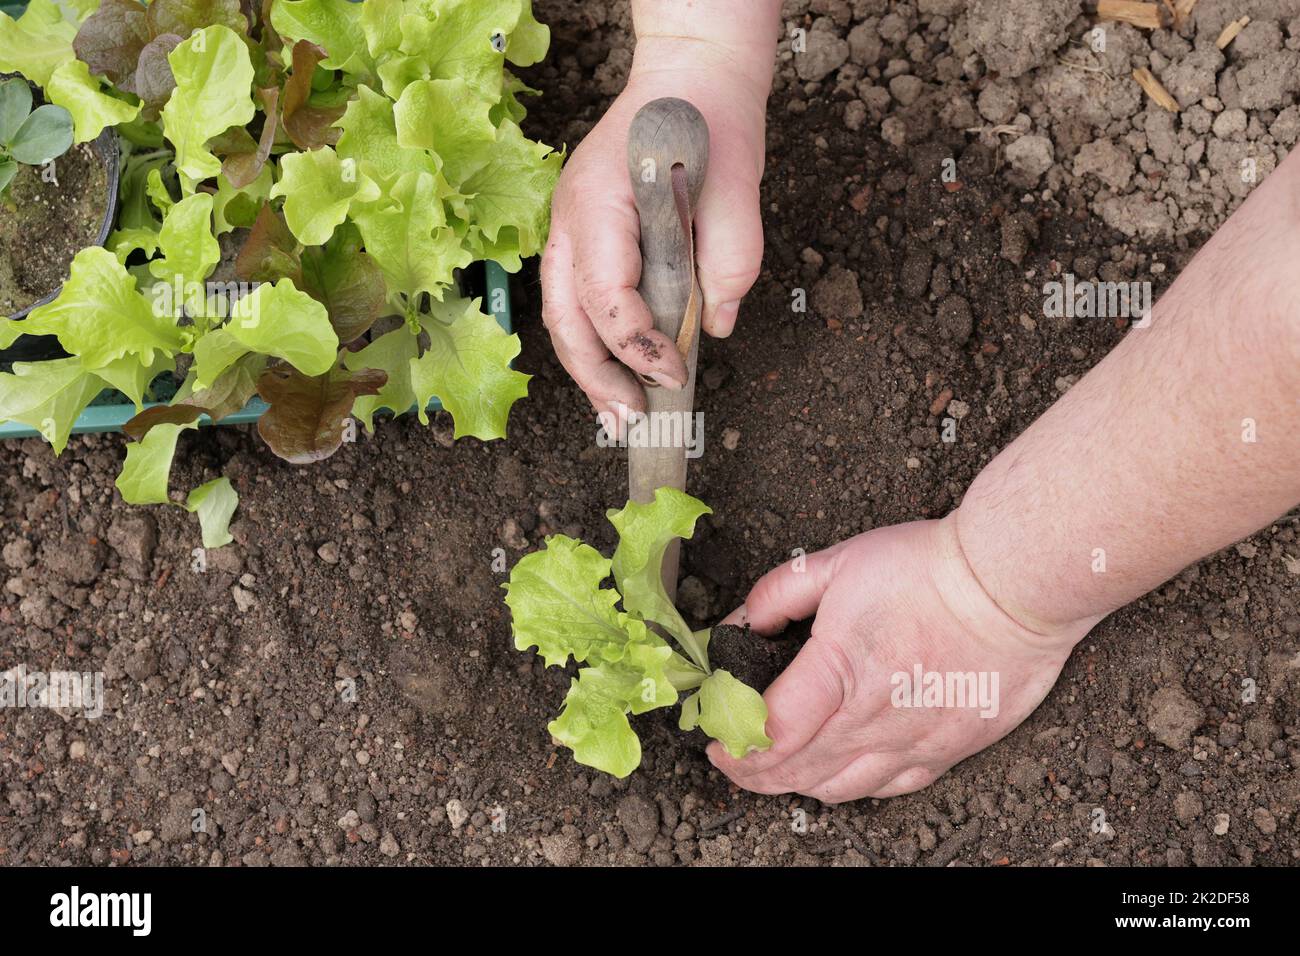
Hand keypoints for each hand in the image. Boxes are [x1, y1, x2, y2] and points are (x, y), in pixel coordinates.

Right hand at [541, 38, 769, 419]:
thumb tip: (716, 326)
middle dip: (598, 378)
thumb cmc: (709, 120)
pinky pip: (579, 305)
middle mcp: (570, 220)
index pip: (605, 294)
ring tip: (619, 418)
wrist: (689, 77)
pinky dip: (596, 346)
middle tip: (632, 422)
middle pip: (567, 319)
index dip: (636, 344)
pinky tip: (618, 379)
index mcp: (599, 202)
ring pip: (564, 318)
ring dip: (590, 372)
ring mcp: (569, 231)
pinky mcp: (584, 242)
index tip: (674, 373)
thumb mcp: (738, 185)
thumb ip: (731, 258)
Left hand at [706, 515, 1093, 802]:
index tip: (716, 740)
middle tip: (733, 760)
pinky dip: (852, 787)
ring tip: (774, 771)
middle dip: (754, 772)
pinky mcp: (948, 750)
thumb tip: (742, 623)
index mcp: (841, 669)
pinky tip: (836, 775)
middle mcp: (875, 717)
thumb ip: (778, 593)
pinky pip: (889, 788)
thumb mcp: (837, 561)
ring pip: (841, 788)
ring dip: (797, 785)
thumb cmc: (930, 567)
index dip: (735, 746)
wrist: (1015, 585)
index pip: (773, 733)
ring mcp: (914, 740)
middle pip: (799, 770)